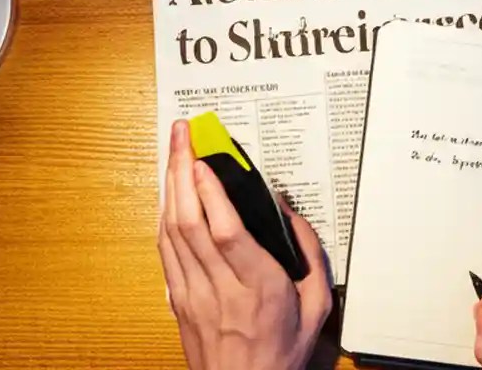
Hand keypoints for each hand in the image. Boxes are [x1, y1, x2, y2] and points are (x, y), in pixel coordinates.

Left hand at [157, 120, 333, 369]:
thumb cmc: (281, 354)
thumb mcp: (317, 306)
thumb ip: (309, 255)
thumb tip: (288, 212)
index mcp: (260, 290)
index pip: (226, 234)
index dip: (211, 194)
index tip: (206, 161)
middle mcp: (221, 289)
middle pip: (190, 222)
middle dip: (182, 170)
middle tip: (183, 134)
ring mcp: (193, 295)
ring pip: (171, 231)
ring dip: (169, 185)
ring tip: (174, 151)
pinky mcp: (177, 301)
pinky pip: (165, 249)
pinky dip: (164, 214)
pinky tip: (169, 192)